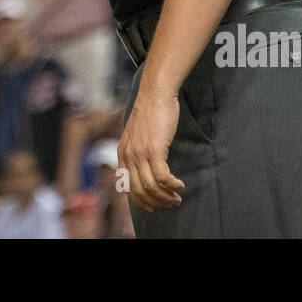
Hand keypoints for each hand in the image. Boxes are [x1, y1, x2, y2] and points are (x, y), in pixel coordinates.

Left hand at [118, 88, 184, 211]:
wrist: (154, 94)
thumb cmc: (149, 112)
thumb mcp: (135, 134)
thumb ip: (135, 151)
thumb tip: (142, 168)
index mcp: (122, 154)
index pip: (127, 188)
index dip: (141, 201)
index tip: (154, 207)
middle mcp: (128, 156)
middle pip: (140, 191)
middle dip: (156, 202)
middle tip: (170, 204)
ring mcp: (140, 154)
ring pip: (152, 187)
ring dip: (166, 196)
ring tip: (177, 197)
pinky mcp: (154, 150)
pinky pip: (162, 177)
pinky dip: (172, 185)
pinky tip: (179, 184)